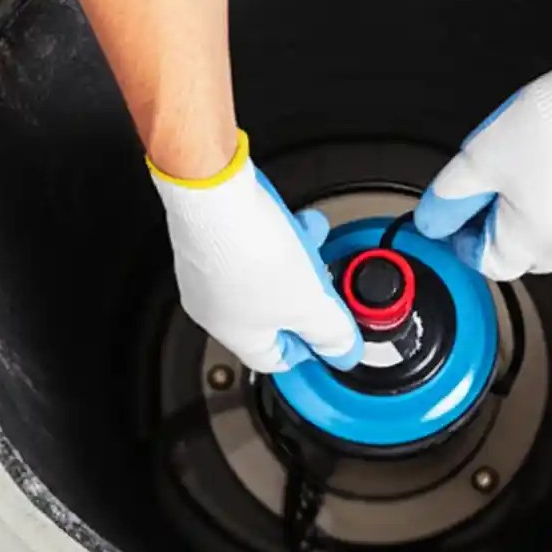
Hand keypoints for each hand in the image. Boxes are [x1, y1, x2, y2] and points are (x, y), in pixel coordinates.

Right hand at [150, 131, 363, 373]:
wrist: (216, 193)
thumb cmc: (250, 251)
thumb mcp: (312, 304)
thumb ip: (332, 332)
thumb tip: (343, 352)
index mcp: (233, 334)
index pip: (275, 359)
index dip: (307, 348)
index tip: (328, 336)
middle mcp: (213, 306)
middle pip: (272, 312)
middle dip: (307, 294)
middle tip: (326, 282)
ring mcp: (207, 268)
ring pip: (264, 274)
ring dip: (297, 259)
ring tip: (313, 241)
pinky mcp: (208, 234)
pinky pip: (249, 244)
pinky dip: (275, 236)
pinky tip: (293, 221)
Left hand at [414, 15, 551, 279]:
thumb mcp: (481, 159)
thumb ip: (449, 196)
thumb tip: (431, 223)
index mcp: (535, 241)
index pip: (492, 265)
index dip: (467, 245)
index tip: (457, 218)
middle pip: (525, 255)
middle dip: (500, 233)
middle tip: (485, 196)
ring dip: (531, 218)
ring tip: (519, 175)